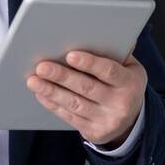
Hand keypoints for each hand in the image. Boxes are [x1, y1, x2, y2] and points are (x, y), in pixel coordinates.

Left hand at [27, 50, 146, 146]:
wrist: (131, 121)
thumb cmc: (125, 85)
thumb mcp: (131, 68)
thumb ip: (118, 52)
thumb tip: (108, 32)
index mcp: (130, 84)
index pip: (109, 72)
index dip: (89, 63)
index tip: (70, 55)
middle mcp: (120, 104)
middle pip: (87, 88)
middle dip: (62, 76)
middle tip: (42, 66)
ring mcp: (107, 121)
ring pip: (74, 104)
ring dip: (52, 91)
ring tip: (34, 80)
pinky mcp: (94, 132)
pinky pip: (70, 117)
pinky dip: (53, 104)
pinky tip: (41, 94)